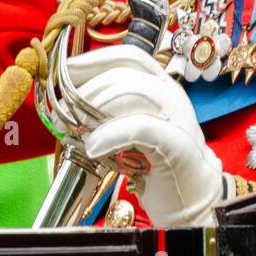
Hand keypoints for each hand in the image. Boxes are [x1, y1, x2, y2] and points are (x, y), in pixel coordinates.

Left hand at [64, 46, 223, 227]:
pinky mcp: (179, 144)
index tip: (64, 74)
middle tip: (64, 115)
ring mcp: (179, 117)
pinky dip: (110, 135)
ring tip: (77, 132)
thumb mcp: (129, 130)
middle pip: (123, 74)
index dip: (93, 60)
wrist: (191, 199)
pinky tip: (93, 147)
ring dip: (95, 110)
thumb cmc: (155, 164)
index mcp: (161, 85)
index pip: (127, 56)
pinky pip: (140, 127)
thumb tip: (69, 103)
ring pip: (133, 92)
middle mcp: (172, 94)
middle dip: (86, 91)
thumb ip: (109, 113)